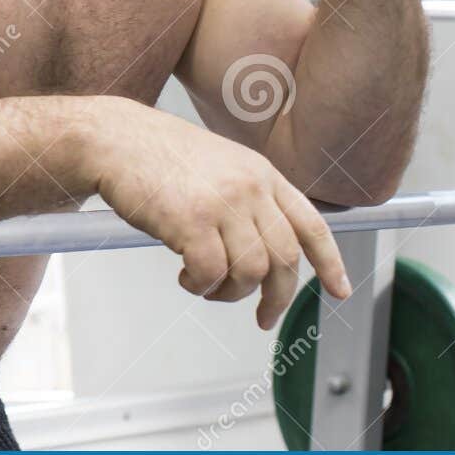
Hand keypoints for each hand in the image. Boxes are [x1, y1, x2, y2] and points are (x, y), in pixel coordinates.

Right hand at [90, 101, 351, 328]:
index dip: (331, 263)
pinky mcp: (191, 221)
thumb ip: (247, 199)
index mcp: (262, 173)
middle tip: (262, 316)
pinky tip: (186, 277)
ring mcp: (222, 203)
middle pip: (285, 259)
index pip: (312, 224)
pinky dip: (200, 286)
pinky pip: (211, 273)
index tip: (339, 291)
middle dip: (276, 297)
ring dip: (230, 293)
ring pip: (251, 271)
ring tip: (206, 287)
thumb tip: (262, 252)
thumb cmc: (156, 155)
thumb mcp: (219, 165)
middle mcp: (250, 187)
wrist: (115, 139)